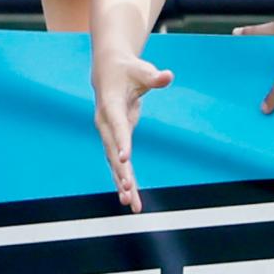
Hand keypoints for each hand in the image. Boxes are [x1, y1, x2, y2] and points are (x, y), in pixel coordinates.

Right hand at [92, 52, 173, 213]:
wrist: (108, 73)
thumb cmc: (127, 71)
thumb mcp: (141, 70)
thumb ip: (153, 77)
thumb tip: (167, 76)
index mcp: (110, 106)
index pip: (116, 126)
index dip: (120, 141)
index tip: (124, 158)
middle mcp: (105, 123)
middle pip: (112, 150)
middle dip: (120, 169)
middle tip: (128, 187)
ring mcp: (108, 135)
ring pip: (114, 162)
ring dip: (122, 182)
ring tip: (131, 203)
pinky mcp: (114, 141)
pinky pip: (118, 164)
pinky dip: (124, 180)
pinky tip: (131, 199)